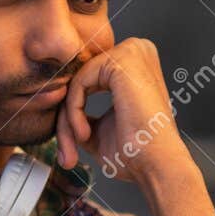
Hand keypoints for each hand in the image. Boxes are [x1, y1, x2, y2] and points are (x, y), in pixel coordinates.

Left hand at [57, 38, 195, 187]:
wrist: (156, 164)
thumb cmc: (138, 153)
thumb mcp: (101, 129)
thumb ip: (81, 114)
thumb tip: (58, 112)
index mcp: (136, 65)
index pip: (88, 79)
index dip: (72, 112)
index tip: (69, 143)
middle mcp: (136, 51)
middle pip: (81, 78)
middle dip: (67, 116)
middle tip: (68, 150)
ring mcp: (131, 52)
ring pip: (77, 80)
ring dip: (68, 117)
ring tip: (79, 142)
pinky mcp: (121, 60)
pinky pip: (79, 81)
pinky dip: (74, 111)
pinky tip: (85, 133)